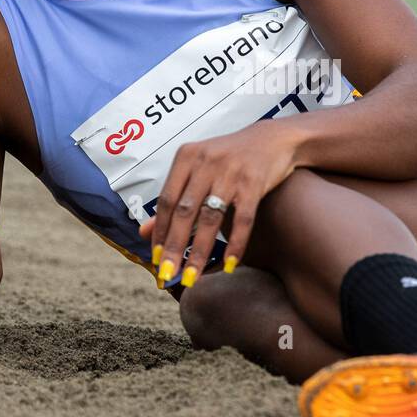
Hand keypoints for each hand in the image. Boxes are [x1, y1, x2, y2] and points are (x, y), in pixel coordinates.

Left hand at [140, 120, 298, 288]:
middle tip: (167, 274)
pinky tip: (229, 264)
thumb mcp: (197, 171)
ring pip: (210, 219)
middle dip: (174, 247)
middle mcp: (206, 162)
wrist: (273, 139)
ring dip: (199, 252)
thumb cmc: (230, 158)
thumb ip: (173, 199)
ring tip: (191, 277)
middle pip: (184, 212)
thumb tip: (143, 233)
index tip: (155, 259)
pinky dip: (235, 244)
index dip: (159, 231)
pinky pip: (243, 219)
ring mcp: (231, 172)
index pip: (166, 200)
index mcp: (187, 157)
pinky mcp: (255, 182)